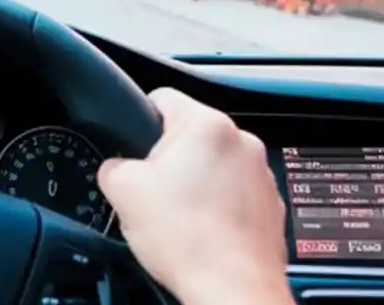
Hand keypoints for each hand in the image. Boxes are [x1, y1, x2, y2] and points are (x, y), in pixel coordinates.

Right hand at [98, 88, 292, 304]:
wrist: (232, 290)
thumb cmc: (189, 241)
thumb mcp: (123, 191)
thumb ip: (112, 165)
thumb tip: (117, 167)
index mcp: (207, 124)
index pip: (161, 97)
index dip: (138, 120)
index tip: (134, 147)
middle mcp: (242, 140)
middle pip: (189, 136)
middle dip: (168, 161)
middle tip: (153, 194)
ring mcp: (261, 173)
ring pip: (213, 165)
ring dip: (195, 185)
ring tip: (180, 219)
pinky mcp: (271, 203)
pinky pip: (234, 193)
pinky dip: (217, 207)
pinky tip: (202, 232)